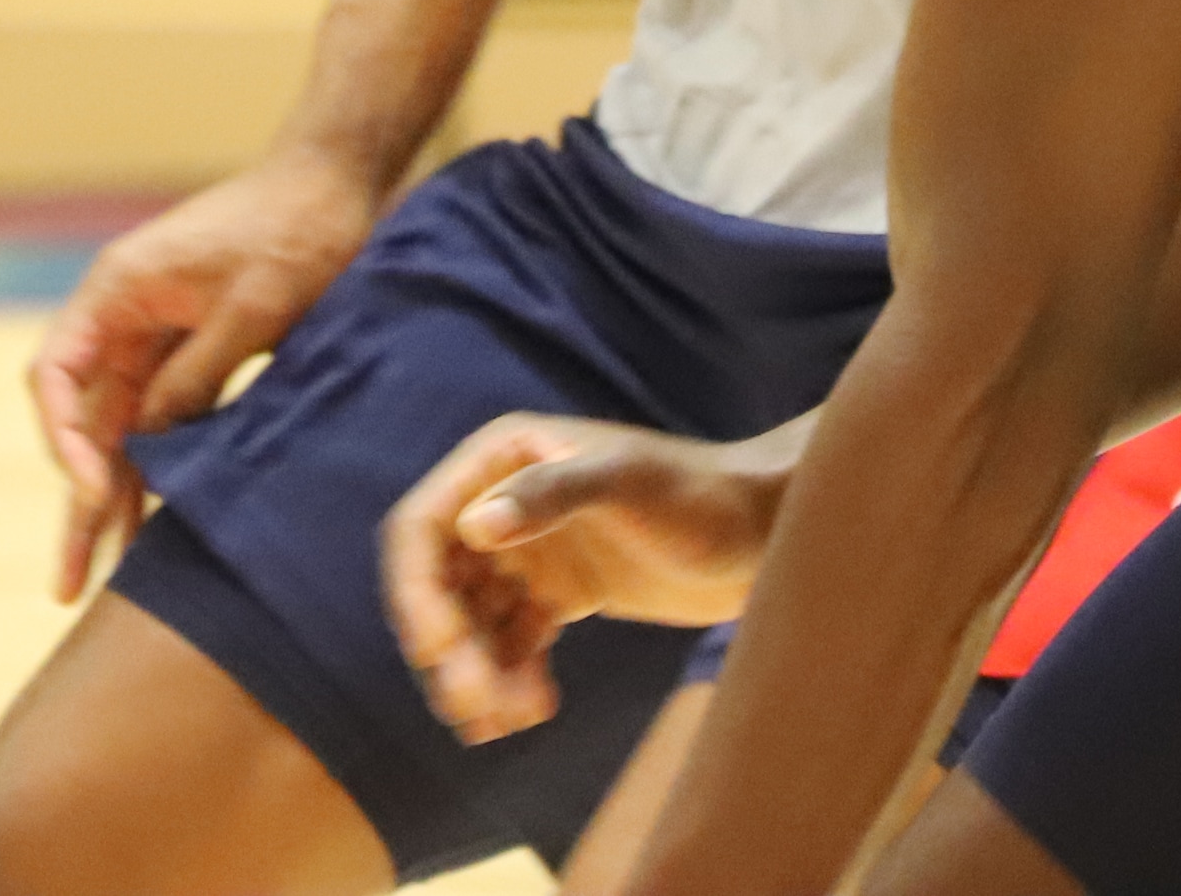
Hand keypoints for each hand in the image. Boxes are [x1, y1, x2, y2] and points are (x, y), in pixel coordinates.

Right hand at [27, 150, 385, 601]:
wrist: (340, 182)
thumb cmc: (295, 230)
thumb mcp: (251, 308)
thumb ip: (196, 377)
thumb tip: (152, 446)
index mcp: (119, 290)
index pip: (57, 376)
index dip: (65, 443)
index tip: (94, 492)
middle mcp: (125, 315)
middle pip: (83, 420)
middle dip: (77, 502)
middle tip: (67, 585)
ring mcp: (158, 333)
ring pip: (122, 429)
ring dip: (115, 497)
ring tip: (103, 578)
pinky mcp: (194, 348)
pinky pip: (163, 417)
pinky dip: (159, 467)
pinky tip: (160, 523)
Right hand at [382, 413, 789, 743]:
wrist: (764, 535)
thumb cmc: (702, 494)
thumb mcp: (628, 483)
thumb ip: (552, 494)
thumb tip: (473, 526)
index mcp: (505, 459)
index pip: (425, 526)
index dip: (416, 591)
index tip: (438, 650)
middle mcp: (507, 503)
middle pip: (441, 586)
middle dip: (449, 649)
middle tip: (476, 705)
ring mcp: (531, 553)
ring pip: (471, 625)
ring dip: (476, 674)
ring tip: (505, 720)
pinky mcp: (559, 597)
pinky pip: (510, 646)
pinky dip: (510, 681)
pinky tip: (534, 710)